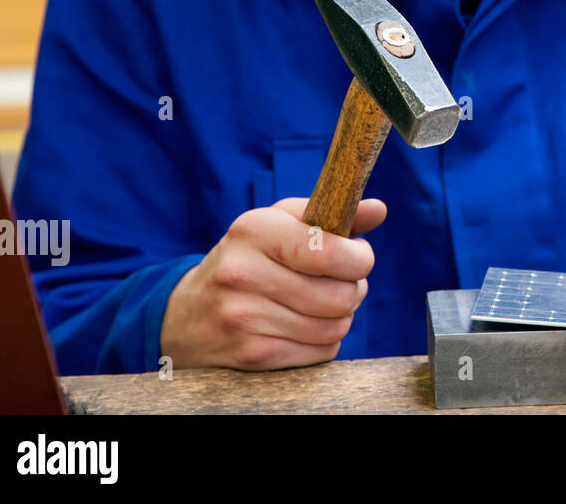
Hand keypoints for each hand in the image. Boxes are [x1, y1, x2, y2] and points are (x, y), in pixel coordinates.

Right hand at [160, 197, 384, 370]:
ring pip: (335, 326)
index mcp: (255, 230)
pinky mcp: (251, 355)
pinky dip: (322, 342)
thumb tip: (378, 209)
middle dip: (352, 290)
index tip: (358, 257)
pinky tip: (302, 327)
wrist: (187, 316)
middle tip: (338, 283)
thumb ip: (331, 215)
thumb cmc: (248, 260)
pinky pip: (320, 352)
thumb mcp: (279, 224)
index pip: (330, 251)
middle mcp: (244, 272)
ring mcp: (244, 317)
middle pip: (341, 295)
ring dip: (338, 318)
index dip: (359, 258)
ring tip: (319, 304)